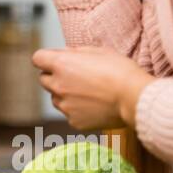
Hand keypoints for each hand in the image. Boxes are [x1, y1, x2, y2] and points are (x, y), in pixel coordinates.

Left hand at [31, 45, 155, 131]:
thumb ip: (76, 52)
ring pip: (55, 98)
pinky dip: (77, 109)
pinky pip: (69, 113)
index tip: (56, 60)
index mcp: (61, 64)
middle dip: (55, 76)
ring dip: (65, 94)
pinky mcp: (74, 121)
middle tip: (76, 76)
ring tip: (89, 93)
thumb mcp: (99, 51)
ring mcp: (65, 106)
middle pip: (44, 79)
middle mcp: (58, 85)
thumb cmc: (121, 71)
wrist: (135, 98)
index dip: (46, 58)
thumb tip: (64, 54)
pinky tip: (95, 106)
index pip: (38, 58)